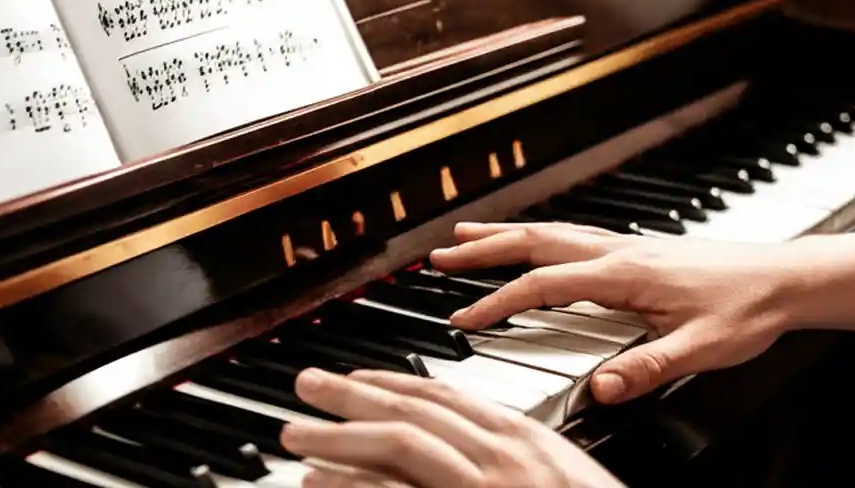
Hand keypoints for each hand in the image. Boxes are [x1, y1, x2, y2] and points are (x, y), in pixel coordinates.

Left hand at [280, 368, 624, 487]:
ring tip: (297, 432)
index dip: (394, 382)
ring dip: (340, 434)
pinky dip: (356, 485)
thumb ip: (515, 453)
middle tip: (307, 384)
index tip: (358, 377)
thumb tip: (473, 445)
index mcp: (523, 436)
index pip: (446, 396)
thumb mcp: (558, 472)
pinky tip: (321, 481)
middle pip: (412, 411)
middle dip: (352, 394)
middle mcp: (500, 456)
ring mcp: (483, 486)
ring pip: (399, 445)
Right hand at [432, 222, 802, 403]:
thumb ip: (647, 367)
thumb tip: (600, 386)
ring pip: (551, 232)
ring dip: (505, 233)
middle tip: (439, 256)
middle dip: (482, 249)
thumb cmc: (747, 308)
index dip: (496, 303)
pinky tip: (538, 241)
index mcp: (623, 274)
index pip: (542, 286)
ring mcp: (628, 246)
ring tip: (469, 235)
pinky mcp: (640, 249)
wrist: (786, 278)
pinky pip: (573, 235)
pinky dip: (540, 235)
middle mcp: (619, 252)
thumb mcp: (700, 349)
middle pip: (534, 243)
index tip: (461, 318)